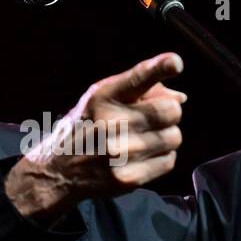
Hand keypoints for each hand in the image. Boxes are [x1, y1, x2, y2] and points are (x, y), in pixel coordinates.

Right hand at [5, 52, 186, 223]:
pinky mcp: (129, 177)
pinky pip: (169, 160)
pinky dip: (161, 157)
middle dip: (167, 113)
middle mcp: (111, 124)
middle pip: (171, 111)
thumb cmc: (87, 126)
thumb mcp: (102, 99)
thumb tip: (181, 97)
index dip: (159, 68)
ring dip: (165, 136)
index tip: (175, 63)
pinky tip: (141, 157)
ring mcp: (121, 153)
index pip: (137, 78)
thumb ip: (140, 90)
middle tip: (150, 119)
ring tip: (143, 139)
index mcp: (103, 98)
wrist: (59, 171)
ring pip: (175, 137)